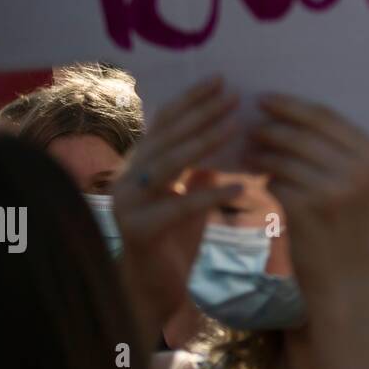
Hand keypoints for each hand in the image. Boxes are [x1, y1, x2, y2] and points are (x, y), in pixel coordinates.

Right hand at [114, 76, 242, 325]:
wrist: (154, 289)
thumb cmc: (175, 237)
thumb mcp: (191, 193)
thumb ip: (202, 165)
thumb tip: (231, 128)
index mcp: (139, 163)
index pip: (165, 122)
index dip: (192, 99)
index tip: (221, 79)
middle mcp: (128, 177)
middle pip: (167, 136)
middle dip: (202, 113)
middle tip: (234, 95)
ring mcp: (128, 203)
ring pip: (169, 164)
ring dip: (204, 142)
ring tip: (236, 126)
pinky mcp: (139, 230)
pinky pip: (179, 207)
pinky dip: (211, 194)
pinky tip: (240, 186)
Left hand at [242, 95, 368, 296]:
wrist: (348, 280)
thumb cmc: (349, 226)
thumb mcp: (358, 185)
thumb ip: (337, 152)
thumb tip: (288, 115)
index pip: (325, 116)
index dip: (290, 105)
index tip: (264, 99)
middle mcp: (357, 170)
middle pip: (300, 134)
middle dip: (270, 128)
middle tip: (250, 128)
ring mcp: (331, 190)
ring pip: (282, 158)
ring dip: (259, 154)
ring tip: (248, 155)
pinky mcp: (306, 210)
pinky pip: (275, 184)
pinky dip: (262, 180)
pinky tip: (257, 181)